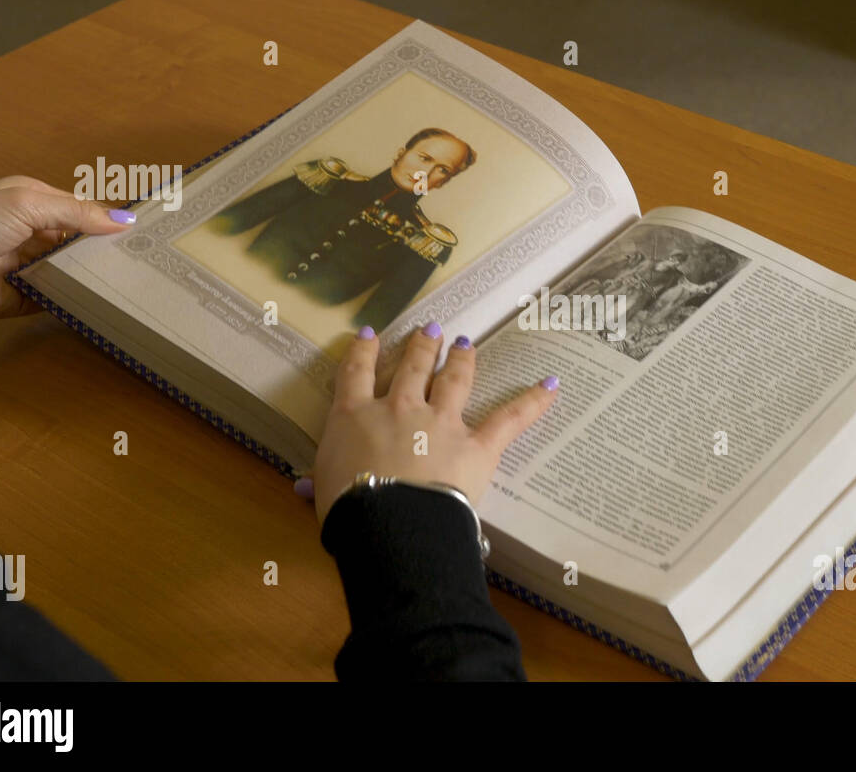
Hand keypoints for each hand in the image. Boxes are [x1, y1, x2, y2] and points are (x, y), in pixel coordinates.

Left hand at [0, 176, 133, 320]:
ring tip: (139, 280)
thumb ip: (77, 212)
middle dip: (109, 249)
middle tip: (149, 258)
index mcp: (35, 203)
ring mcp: (34, 266)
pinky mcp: (32, 296)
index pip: (82, 209)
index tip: (145, 230)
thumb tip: (126, 220)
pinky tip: (111, 301)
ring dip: (99, 275)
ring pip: (77, 270)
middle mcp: (36, 233)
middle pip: (82, 242)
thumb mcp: (27, 205)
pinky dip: (83, 299)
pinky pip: (64, 297)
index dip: (110, 218)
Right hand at [311, 323, 558, 524]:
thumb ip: (320, 484)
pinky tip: (552, 384)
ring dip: (461, 359)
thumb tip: (303, 490)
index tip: (371, 335)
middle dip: (423, 345)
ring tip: (465, 342)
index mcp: (355, 417)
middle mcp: (399, 408)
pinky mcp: (476, 444)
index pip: (356, 374)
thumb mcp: (326, 492)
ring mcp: (440, 422)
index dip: (364, 351)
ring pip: (454, 380)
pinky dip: (533, 401)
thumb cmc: (349, 511)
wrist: (390, 525)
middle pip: (412, 367)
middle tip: (431, 329)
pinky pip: (510, 418)